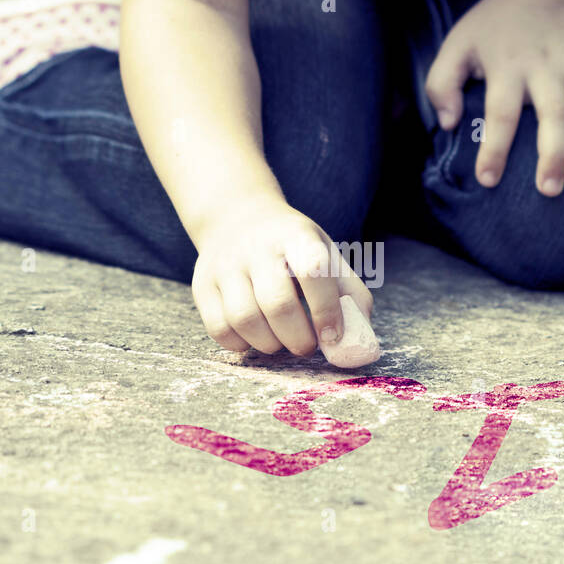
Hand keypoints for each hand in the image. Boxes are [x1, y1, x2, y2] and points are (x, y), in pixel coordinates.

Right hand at [190, 201, 373, 355]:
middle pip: (277, 303)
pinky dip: (241, 345)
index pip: (313, 270)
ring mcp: (225, 265)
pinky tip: (255, 338)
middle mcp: (256, 247)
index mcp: (296, 236)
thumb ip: (351, 294)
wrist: (238, 217)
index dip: (326, 310)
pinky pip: (219, 329)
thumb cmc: (294, 248)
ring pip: (244, 320)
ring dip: (270, 344)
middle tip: (307, 345)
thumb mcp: (327, 254)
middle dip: (298, 338)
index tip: (332, 337)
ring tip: (281, 342)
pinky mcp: (203, 285)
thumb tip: (360, 340)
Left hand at [424, 0, 563, 196]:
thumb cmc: (492, 27)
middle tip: (550, 190)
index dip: (494, 148)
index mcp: (508, 68)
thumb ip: (442, 85)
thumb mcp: (456, 46)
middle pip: (555, 113)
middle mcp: (547, 66)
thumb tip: (448, 123)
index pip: (499, 114)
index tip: (488, 180)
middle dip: (554, 154)